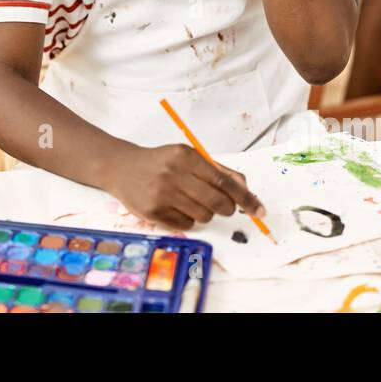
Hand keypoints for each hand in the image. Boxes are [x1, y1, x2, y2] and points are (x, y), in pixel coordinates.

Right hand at [106, 143, 266, 231]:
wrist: (121, 168)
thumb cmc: (161, 162)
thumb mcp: (187, 157)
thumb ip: (217, 171)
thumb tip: (246, 188)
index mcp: (185, 156)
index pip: (225, 182)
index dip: (245, 198)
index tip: (259, 210)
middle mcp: (173, 174)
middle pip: (218, 202)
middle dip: (227, 208)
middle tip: (224, 207)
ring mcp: (162, 195)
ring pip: (204, 215)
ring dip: (205, 212)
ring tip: (190, 201)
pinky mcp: (153, 212)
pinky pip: (186, 224)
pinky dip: (188, 219)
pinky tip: (175, 207)